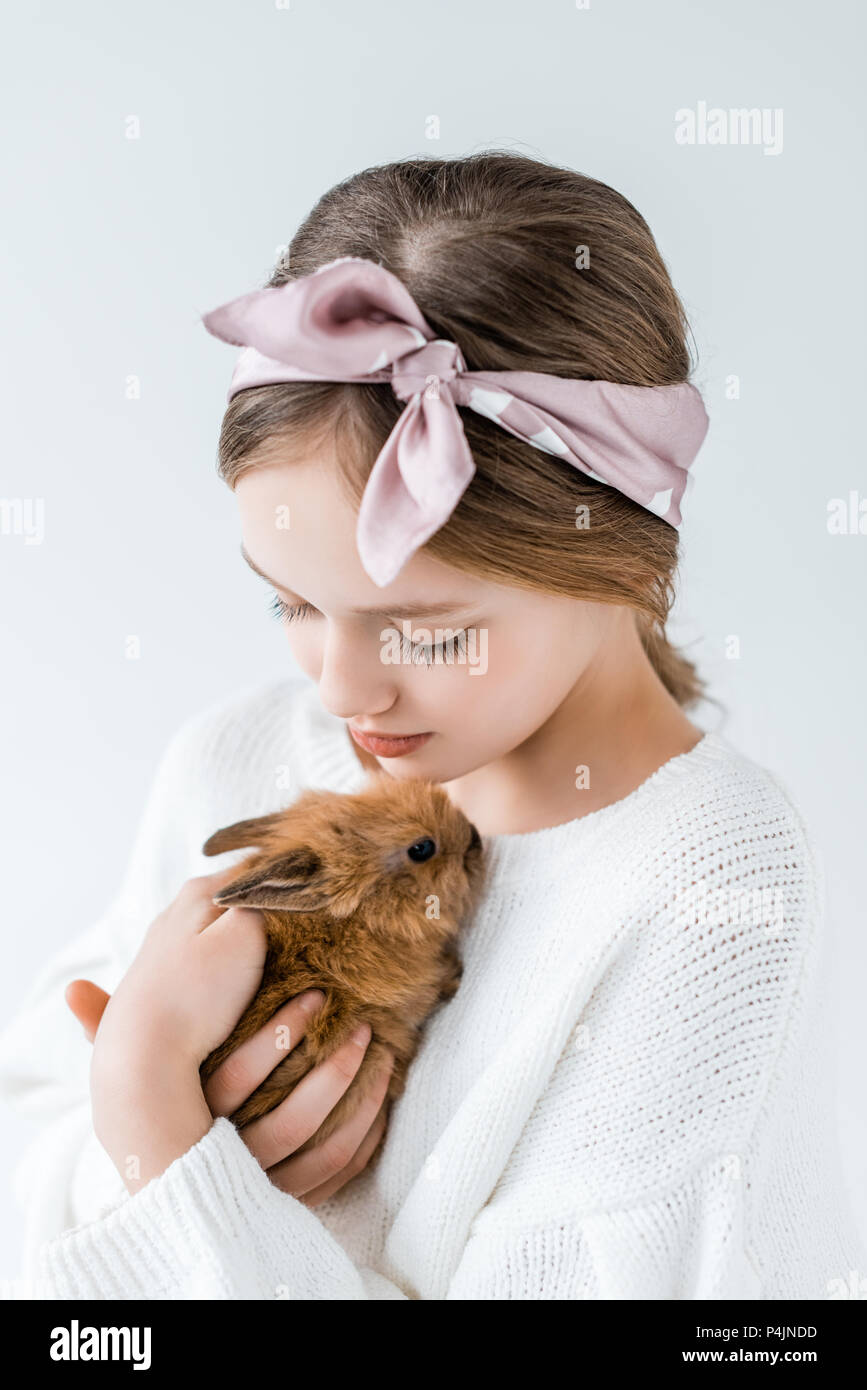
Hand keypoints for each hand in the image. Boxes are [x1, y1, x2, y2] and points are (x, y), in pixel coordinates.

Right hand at [67, 869, 393, 1204]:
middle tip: (362, 1026)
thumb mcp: (131, 1071)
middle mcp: (230, 1159)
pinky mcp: (294, 1199)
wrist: (175, 1177)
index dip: (281, 1037)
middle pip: (289, 1123)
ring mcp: (264, 1184)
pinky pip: (339, 1173)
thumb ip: (107, 1029)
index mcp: (194, 1120)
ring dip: (358, 1099)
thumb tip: (73, 990)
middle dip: (333, 1072)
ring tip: (378, 1051)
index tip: (316, 995)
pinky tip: (382, 1097)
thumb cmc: (157, 1104)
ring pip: (321, 1150)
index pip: (238, 1082)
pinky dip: (366, 1136)